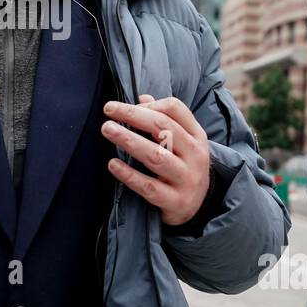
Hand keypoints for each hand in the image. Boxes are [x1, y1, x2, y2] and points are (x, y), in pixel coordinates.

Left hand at [101, 93, 210, 226]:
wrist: (198, 208)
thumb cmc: (183, 168)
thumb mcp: (182, 143)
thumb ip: (164, 120)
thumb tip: (141, 98)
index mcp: (197, 136)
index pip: (175, 109)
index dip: (149, 104)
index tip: (126, 107)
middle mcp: (195, 156)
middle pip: (164, 128)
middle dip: (133, 116)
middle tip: (108, 110)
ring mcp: (186, 179)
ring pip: (156, 156)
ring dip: (129, 140)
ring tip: (108, 130)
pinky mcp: (175, 202)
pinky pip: (148, 186)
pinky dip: (129, 175)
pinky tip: (112, 164)